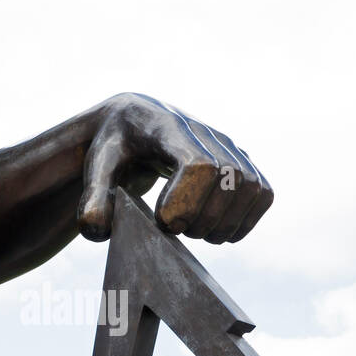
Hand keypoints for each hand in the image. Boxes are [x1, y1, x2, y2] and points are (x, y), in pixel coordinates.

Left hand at [78, 93, 272, 243]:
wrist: (133, 123)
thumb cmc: (115, 146)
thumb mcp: (95, 166)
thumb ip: (93, 197)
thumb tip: (98, 230)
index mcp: (167, 127)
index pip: (198, 164)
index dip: (187, 201)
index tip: (162, 221)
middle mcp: (205, 132)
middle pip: (228, 180)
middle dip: (203, 218)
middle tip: (173, 230)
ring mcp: (228, 146)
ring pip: (250, 188)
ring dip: (225, 223)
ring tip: (193, 231)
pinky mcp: (242, 161)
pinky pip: (262, 193)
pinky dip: (244, 220)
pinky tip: (214, 230)